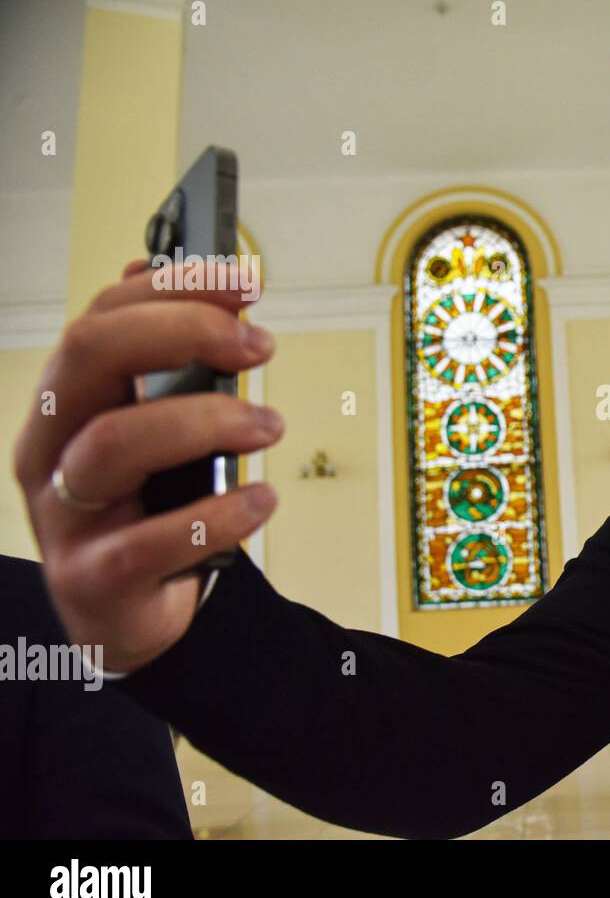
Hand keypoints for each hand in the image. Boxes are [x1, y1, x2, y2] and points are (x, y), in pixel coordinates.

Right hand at [12, 258, 281, 673]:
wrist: (125, 614)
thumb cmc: (142, 509)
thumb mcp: (149, 434)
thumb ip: (162, 370)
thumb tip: (175, 284)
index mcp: (65, 405)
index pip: (99, 318)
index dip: (172, 288)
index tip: (244, 284)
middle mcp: (50, 451)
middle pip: (89, 357)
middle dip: (182, 332)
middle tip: (258, 346)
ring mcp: (64, 516)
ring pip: (114, 445)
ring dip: (206, 422)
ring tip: (269, 427)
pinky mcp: (94, 579)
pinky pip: (147, 543)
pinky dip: (215, 518)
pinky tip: (260, 502)